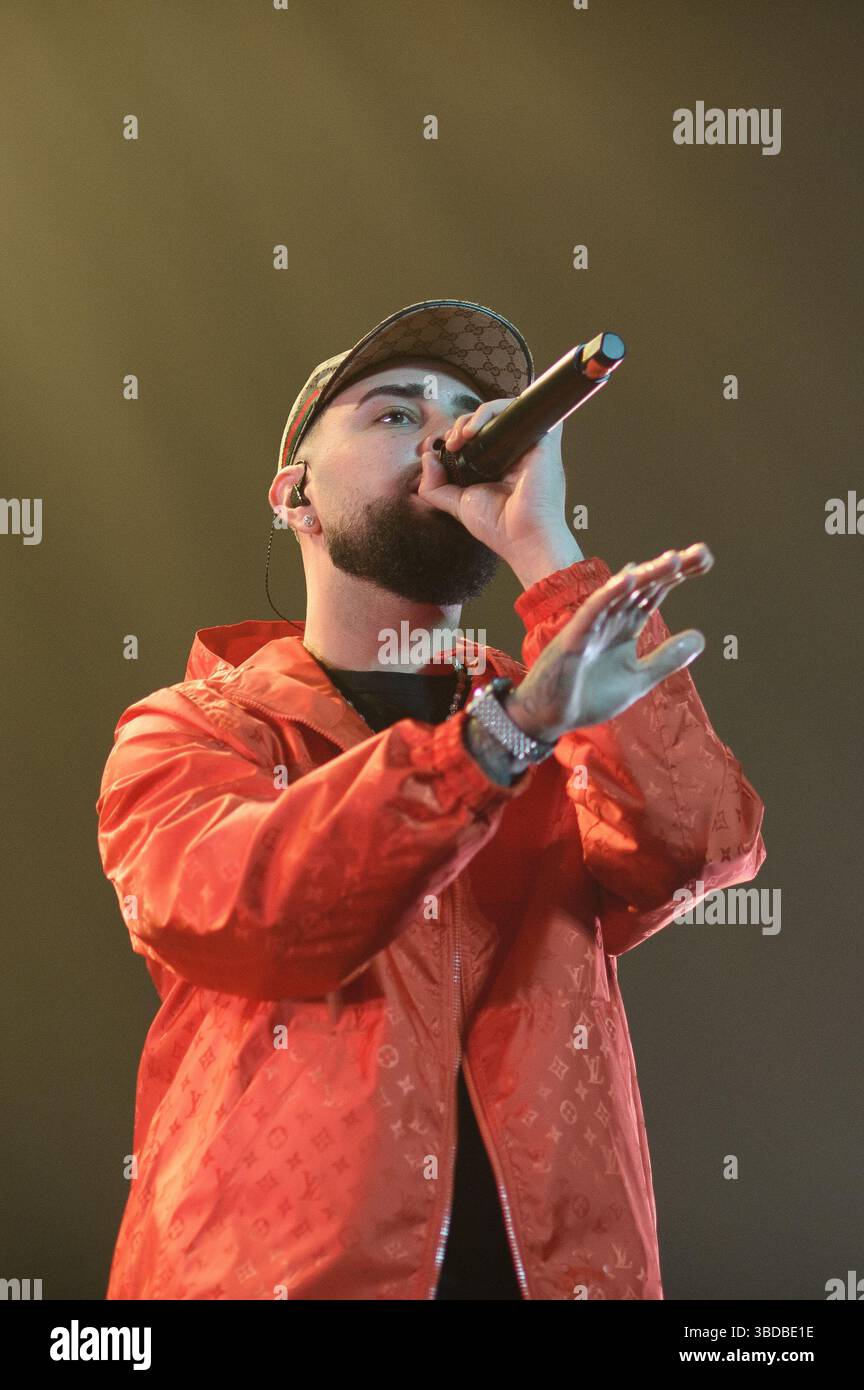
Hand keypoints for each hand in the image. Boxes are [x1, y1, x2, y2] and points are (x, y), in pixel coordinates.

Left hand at [416, 399, 571, 564]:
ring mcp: (527, 444)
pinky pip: (518, 409)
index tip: (444, 448)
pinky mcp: (541, 439)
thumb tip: (426, 459)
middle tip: (452, 443)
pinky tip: (476, 429)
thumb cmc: (499, 526)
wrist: (522, 536)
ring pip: (501, 411)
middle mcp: (514, 452)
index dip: (458, 434)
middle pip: (488, 421)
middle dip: (462, 424)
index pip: (478, 436)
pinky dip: (494, 410)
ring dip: (475, 416)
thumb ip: (436, 486)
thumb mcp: (457, 504)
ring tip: (461, 435)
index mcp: (499, 465)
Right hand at [505, 545, 713, 738]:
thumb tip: (701, 637)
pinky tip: (627, 578)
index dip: (677, 577)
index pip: (654, 594)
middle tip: (702, 551)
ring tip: (674, 558)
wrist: (550, 717)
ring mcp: (591, 626)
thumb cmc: (588, 695)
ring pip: (621, 593)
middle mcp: (610, 619)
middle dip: (670, 569)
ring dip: (646, 575)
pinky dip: (608, 594)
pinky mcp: (574, 638)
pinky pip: (592, 612)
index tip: (705, 561)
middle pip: (643, 587)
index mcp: (624, 627)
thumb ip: (666, 658)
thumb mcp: (639, 678)